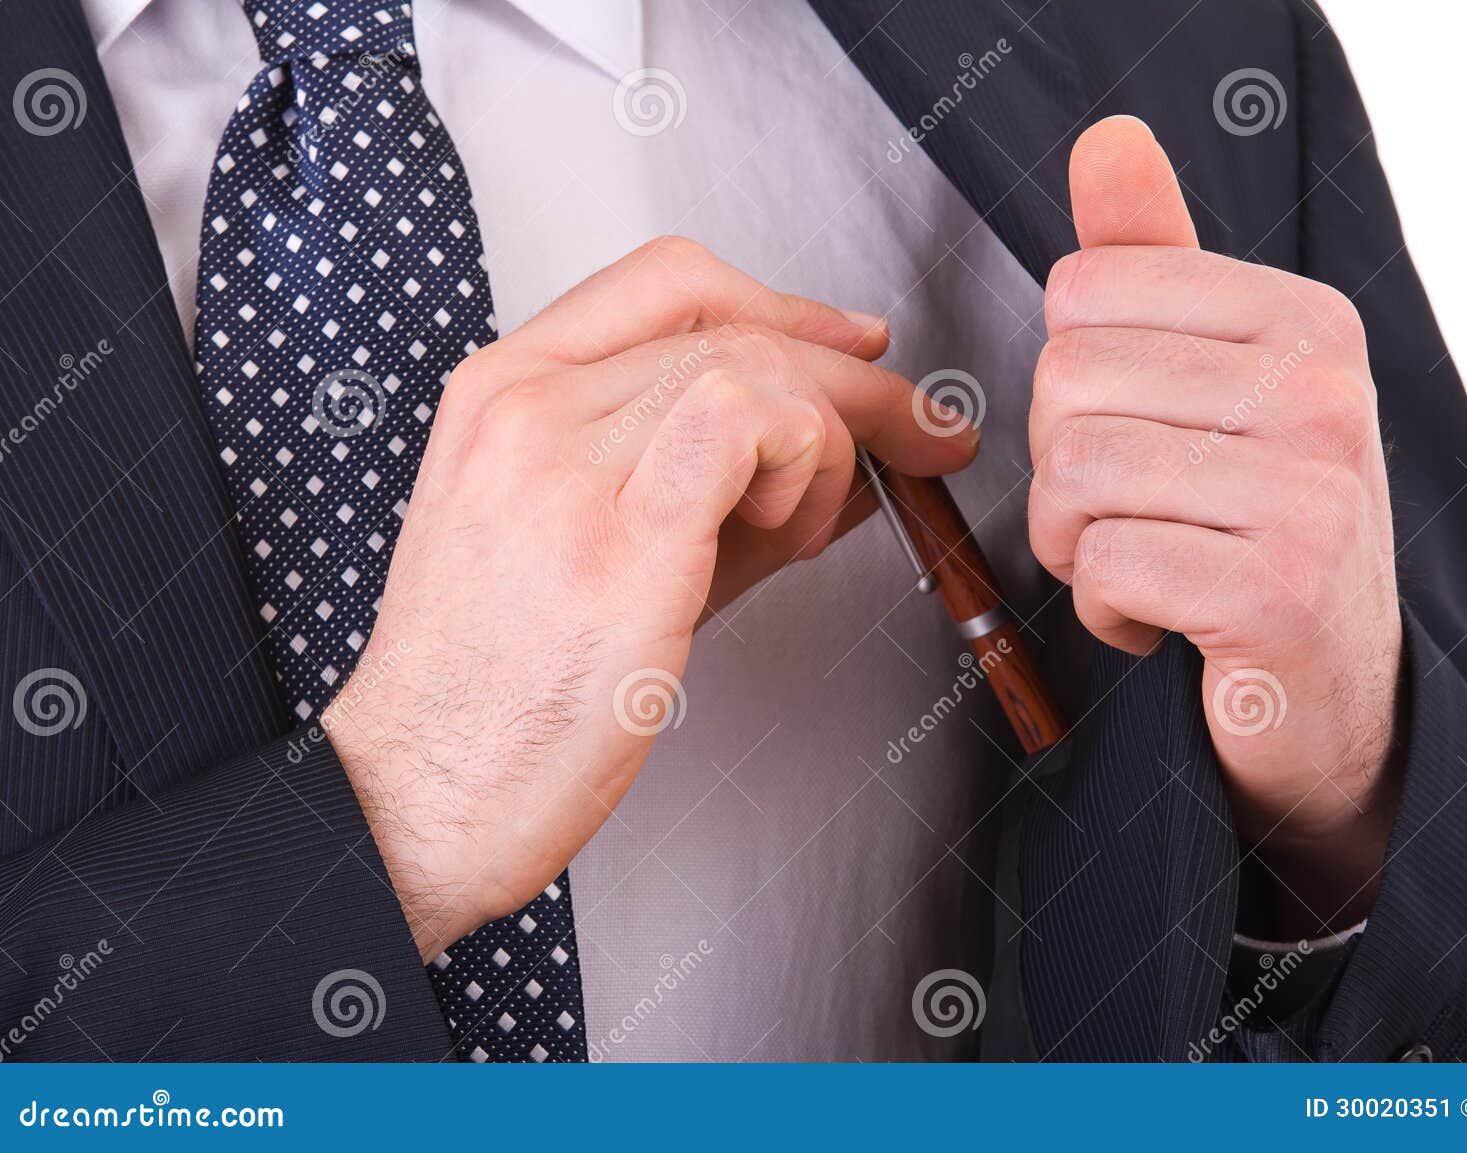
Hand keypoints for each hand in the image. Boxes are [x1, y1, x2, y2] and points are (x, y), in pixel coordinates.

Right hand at [322, 236, 977, 957]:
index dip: (786, 303)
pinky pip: (746, 421)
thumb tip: (829, 452)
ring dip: (827, 436)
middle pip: (730, 323)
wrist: (418, 799)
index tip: (851, 342)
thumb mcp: (588, 545)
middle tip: (914, 430)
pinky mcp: (617, 536)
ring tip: (810, 523)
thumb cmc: (494, 692)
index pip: (669, 283)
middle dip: (851, 377)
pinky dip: (805, 458)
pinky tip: (793, 527)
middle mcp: (525, 407)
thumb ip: (702, 479)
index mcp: (504, 394)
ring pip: (752, 364)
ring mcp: (561, 463)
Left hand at [1028, 118, 1401, 932]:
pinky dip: (1104, 609)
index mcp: (1304, 320)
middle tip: (1138, 516)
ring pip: (1072, 476)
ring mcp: (1310, 493)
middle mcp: (1322, 392)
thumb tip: (1106, 142)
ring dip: (1076, 546)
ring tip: (1145, 565)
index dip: (1071, 385)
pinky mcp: (1278, 591)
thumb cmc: (1250, 528)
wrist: (1331, 690)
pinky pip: (1104, 567)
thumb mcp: (1210, 383)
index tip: (1141, 438)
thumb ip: (1153, 263)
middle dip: (1064, 473)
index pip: (1080, 295)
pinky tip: (1162, 621)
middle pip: (1063, 384)